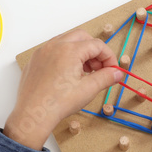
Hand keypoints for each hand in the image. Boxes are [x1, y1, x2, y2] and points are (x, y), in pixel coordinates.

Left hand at [4, 30, 121, 149]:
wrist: (33, 114)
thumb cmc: (58, 102)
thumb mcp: (88, 89)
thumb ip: (106, 77)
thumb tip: (117, 73)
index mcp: (70, 50)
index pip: (97, 45)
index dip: (109, 57)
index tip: (112, 70)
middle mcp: (55, 45)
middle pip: (82, 37)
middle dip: (94, 50)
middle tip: (99, 68)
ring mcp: (42, 52)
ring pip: (66, 41)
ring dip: (79, 52)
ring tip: (84, 72)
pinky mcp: (35, 60)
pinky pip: (53, 50)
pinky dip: (65, 56)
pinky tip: (68, 75)